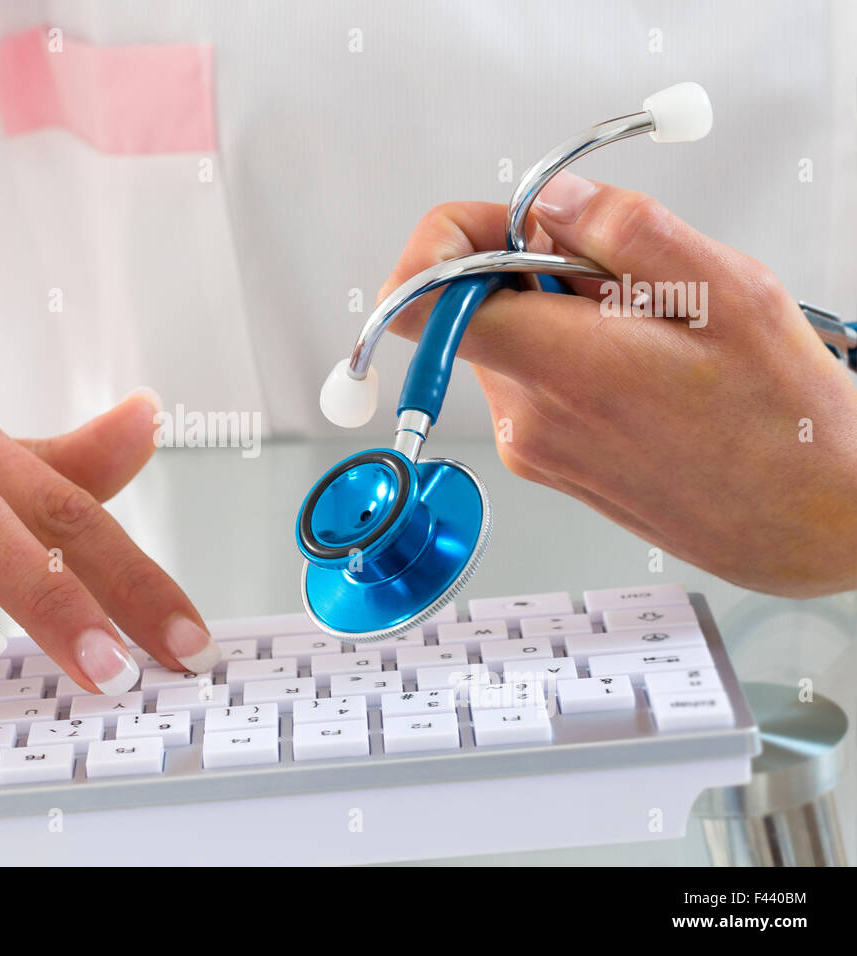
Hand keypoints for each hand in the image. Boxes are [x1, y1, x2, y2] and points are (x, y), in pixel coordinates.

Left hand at [379, 172, 856, 596]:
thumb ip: (625, 233)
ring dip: (560, 311)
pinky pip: (533, 379)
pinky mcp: (548, 461)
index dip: (443, 243)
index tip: (504, 224)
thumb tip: (551, 201)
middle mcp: (526, 415)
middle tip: (621, 273)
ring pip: (508, 339)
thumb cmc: (786, 424)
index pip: (417, 303)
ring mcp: (532, 444)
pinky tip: (644, 368)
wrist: (810, 525)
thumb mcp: (729, 293)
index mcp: (558, 367)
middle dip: (532, 267)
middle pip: (471, 308)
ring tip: (650, 332)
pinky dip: (572, 352)